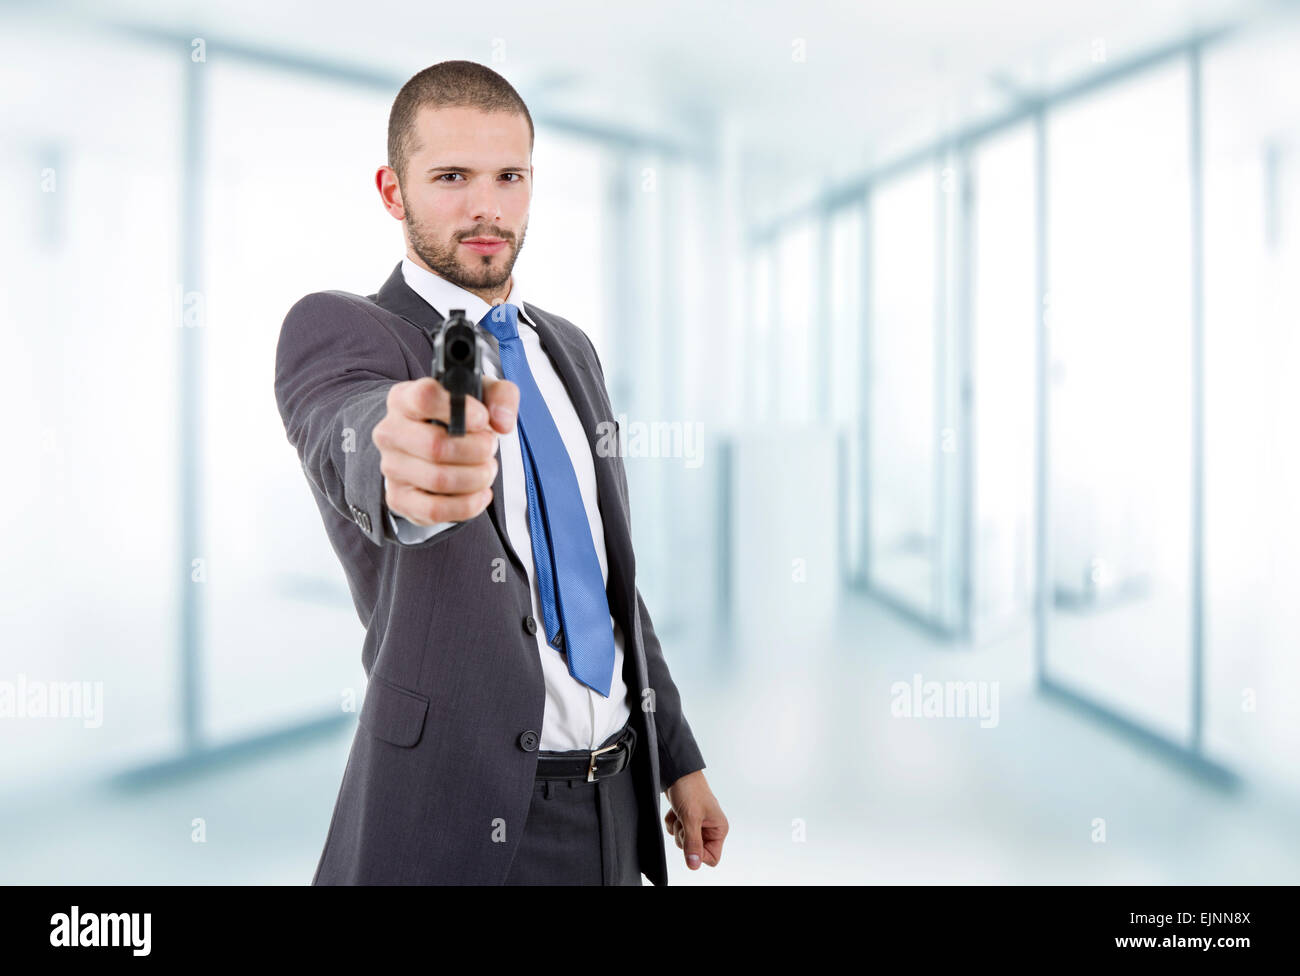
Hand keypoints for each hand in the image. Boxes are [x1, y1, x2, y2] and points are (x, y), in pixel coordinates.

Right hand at [373, 375, 518, 524]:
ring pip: (440, 480)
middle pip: (436, 446)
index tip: (483, 419)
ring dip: (477, 477)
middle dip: (477, 450)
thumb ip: (501, 396)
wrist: (436, 446)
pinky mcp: (398, 499)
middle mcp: (390, 432)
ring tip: (486, 469)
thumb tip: (502, 422)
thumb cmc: (459, 418)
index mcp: (404, 399)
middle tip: (490, 448)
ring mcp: (391, 468)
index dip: (461, 409)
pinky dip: (467, 505)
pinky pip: (435, 510)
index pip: (424, 397)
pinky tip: (481, 493)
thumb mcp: (483, 396)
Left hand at [663, 770, 727, 870]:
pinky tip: (675, 810)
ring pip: (683, 841)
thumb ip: (693, 843)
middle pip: (694, 850)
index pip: (712, 858)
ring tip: (680, 812)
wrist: (677, 772)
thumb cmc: (690, 789)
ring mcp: (698, 824)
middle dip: (685, 836)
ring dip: (677, 828)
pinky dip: (671, 822)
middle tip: (684, 820)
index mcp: (719, 829)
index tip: (690, 838)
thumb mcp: (691, 818)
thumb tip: (694, 865)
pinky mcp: (686, 819)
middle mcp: (710, 828)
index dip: (699, 853)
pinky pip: (675, 832)